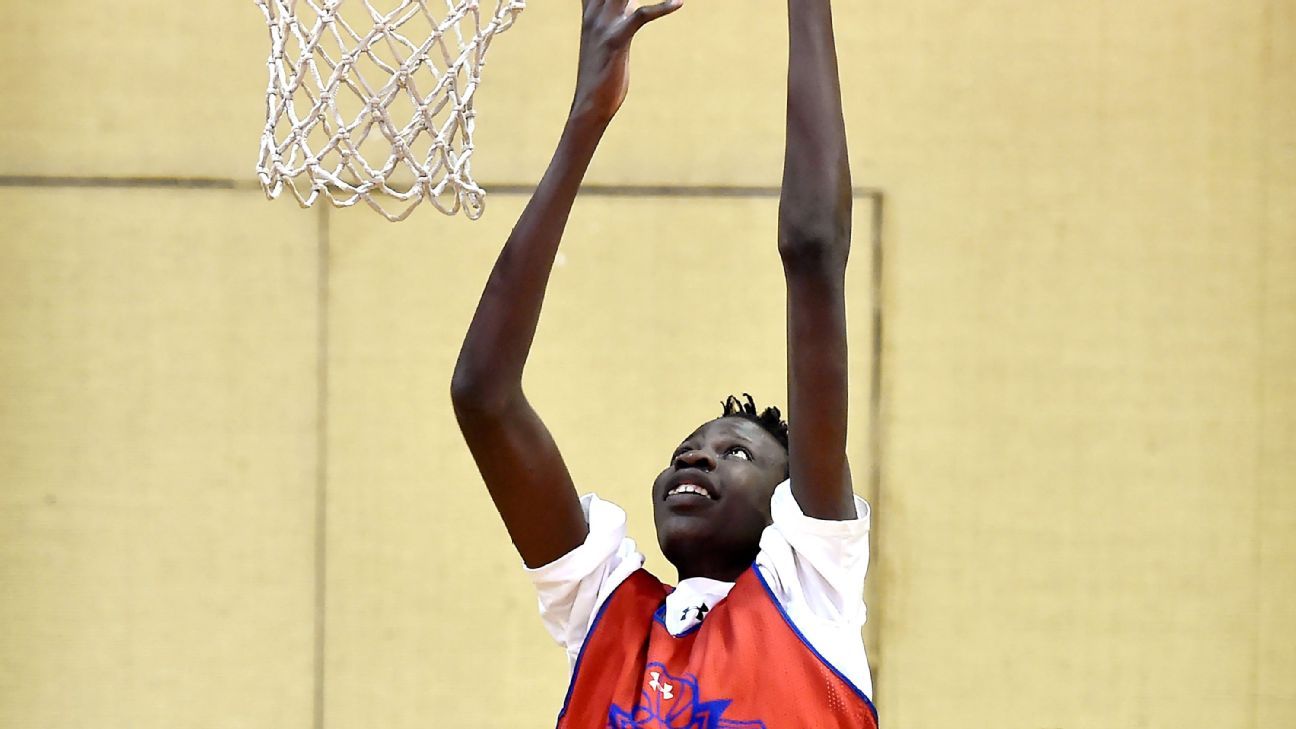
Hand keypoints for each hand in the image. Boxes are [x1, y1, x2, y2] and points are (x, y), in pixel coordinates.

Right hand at [572, 0, 682, 123]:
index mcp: (591, 10)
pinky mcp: (616, 40)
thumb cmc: (602, 72)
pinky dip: (662, 7)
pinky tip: (678, 2)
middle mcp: (595, 12)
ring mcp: (604, 25)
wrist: (589, 105)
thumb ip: (617, 15)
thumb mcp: (607, 37)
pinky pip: (641, 15)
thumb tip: (631, 4)